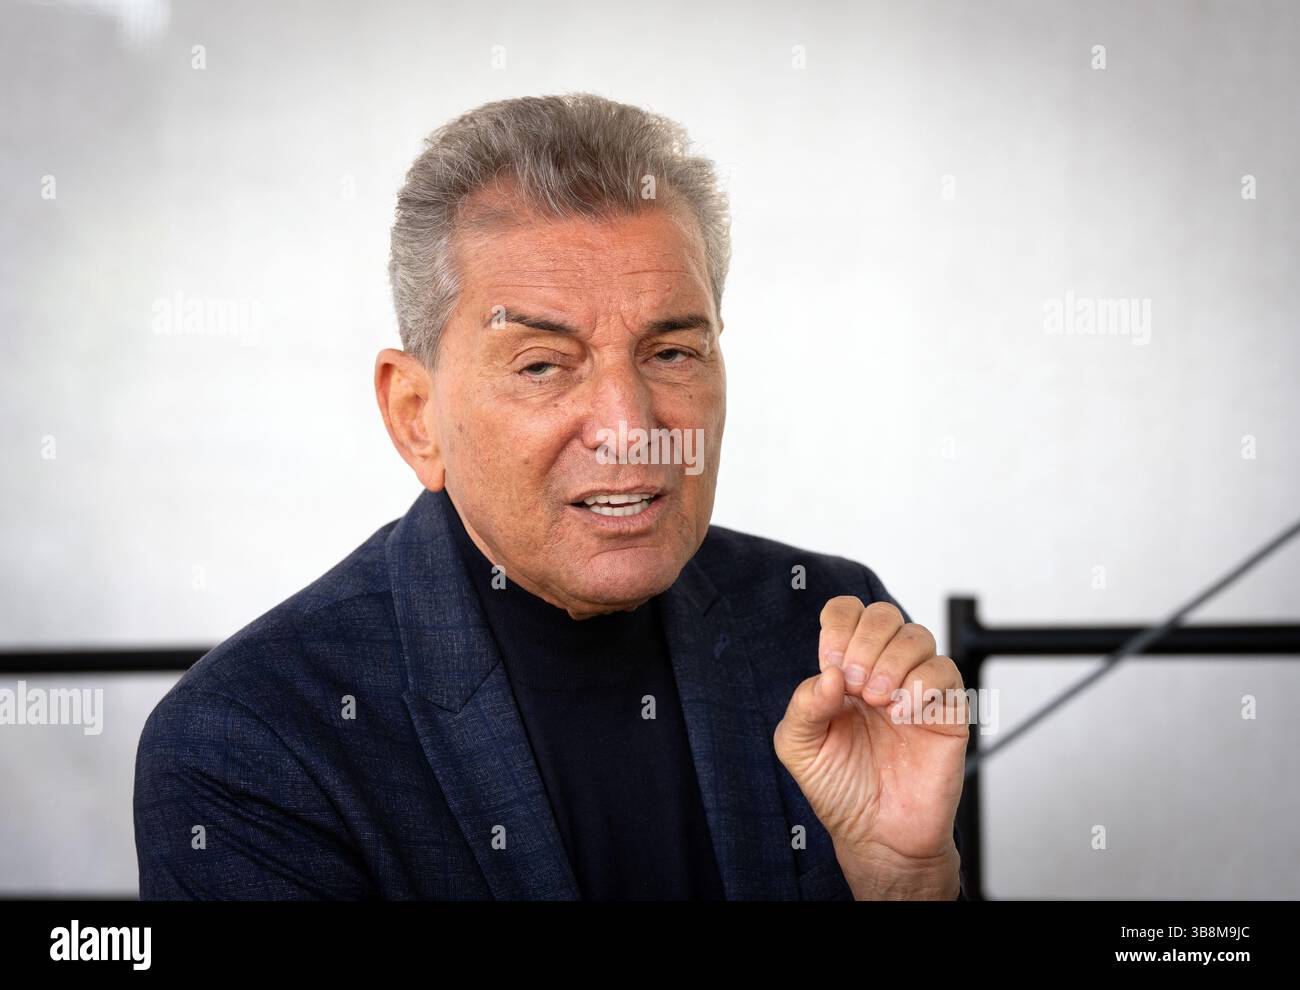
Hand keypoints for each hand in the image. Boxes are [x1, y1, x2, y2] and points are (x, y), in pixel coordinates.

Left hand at [773, 597, 967, 898]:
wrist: (878, 835)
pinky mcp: (947, 710)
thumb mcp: (800, 747)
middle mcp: (881, 670)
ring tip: (879, 701)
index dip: (839, 626)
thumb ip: (804, 706)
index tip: (831, 662)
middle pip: (883, 615)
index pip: (846, 613)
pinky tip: (904, 713)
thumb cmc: (839, 787)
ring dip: (893, 661)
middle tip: (856, 685)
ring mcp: (915, 687)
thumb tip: (829, 673)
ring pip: (917, 635)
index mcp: (844, 670)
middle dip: (865, 642)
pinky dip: (923, 683)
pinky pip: (946, 671)